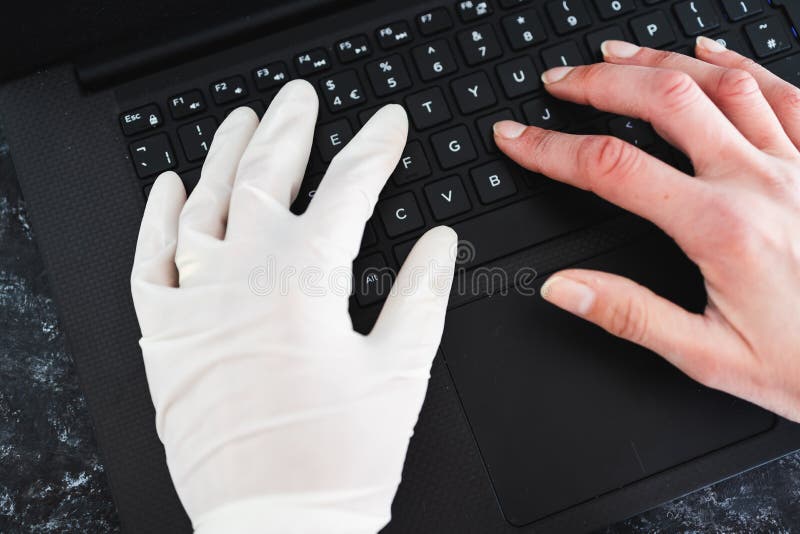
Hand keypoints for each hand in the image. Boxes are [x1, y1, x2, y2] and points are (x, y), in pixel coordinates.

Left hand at [130, 80, 455, 532]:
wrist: (276, 529)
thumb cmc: (338, 463)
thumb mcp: (400, 372)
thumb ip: (422, 295)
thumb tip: (440, 242)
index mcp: (306, 287)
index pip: (348, 192)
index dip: (373, 149)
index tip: (387, 123)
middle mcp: (243, 283)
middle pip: (267, 180)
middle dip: (291, 129)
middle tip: (303, 98)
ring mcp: (196, 306)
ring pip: (205, 205)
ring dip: (224, 154)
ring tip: (243, 119)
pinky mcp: (166, 338)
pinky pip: (149, 261)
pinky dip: (155, 218)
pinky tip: (168, 187)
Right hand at [494, 38, 799, 421]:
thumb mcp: (707, 356)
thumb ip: (629, 314)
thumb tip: (562, 287)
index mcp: (720, 228)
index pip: (613, 169)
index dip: (552, 149)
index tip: (518, 138)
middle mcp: (758, 182)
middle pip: (665, 104)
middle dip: (599, 84)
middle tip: (558, 82)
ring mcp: (795, 165)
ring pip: (719, 85)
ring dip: (659, 63)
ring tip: (614, 55)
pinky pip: (783, 93)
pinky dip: (739, 65)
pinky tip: (709, 52)